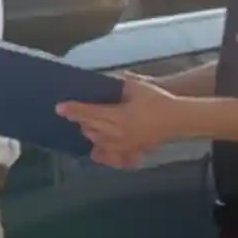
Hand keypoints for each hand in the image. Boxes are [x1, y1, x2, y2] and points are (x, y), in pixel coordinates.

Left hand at [56, 72, 184, 166]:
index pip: (89, 113)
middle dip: (80, 120)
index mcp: (118, 116)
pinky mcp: (132, 151)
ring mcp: (124, 145)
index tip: (59, 107)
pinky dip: (101, 153)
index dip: (73, 110)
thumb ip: (119, 84)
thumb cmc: (158, 100)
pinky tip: (97, 149)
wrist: (178, 119)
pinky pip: (111, 156)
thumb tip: (105, 82)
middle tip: (74, 112)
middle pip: (90, 128)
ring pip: (98, 141)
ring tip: (87, 125)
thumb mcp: (136, 87)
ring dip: (89, 133)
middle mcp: (118, 133)